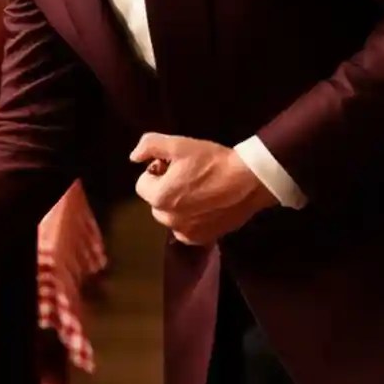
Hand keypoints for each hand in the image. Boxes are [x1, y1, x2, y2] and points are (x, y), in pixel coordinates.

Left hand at [129, 133, 277, 244]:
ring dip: (177, 205)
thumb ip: (149, 145)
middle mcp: (168, 220)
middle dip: (165, 189)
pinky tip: (206, 205)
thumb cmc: (213, 161)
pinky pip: (185, 229)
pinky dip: (190, 220)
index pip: (142, 183)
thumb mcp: (179, 145)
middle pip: (155, 201)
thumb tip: (133, 157)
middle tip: (188, 177)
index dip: (157, 171)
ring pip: (170, 216)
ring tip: (199, 191)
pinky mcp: (201, 239)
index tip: (175, 166)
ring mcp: (185, 232)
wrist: (250, 181)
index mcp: (159, 197)